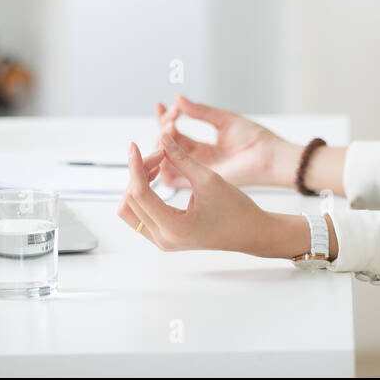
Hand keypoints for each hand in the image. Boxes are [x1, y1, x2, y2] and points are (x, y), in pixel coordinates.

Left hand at [118, 137, 282, 254]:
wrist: (250, 232)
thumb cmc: (236, 210)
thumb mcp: (209, 179)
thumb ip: (182, 159)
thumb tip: (162, 139)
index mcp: (174, 228)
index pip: (139, 193)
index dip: (135, 166)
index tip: (135, 146)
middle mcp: (163, 239)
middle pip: (129, 201)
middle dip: (138, 172)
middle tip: (159, 153)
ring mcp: (161, 240)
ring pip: (130, 209)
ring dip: (137, 183)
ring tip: (157, 163)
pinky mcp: (164, 236)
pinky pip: (140, 214)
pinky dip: (143, 192)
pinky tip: (157, 175)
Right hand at [144, 94, 294, 188]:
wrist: (270, 156)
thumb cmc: (255, 140)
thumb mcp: (224, 120)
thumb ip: (200, 111)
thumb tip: (178, 99)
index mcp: (204, 148)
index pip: (175, 134)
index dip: (164, 119)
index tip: (159, 104)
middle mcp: (197, 160)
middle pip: (167, 145)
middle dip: (163, 128)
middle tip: (169, 118)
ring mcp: (197, 171)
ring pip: (165, 160)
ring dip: (160, 143)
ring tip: (167, 128)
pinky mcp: (199, 181)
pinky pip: (171, 178)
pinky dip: (163, 162)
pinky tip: (166, 144)